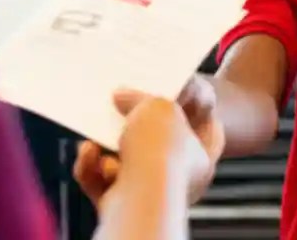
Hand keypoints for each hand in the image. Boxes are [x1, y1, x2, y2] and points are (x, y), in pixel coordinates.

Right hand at [74, 86, 223, 205]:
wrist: (139, 201)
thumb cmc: (160, 151)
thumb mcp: (158, 104)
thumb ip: (140, 97)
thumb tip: (120, 97)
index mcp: (204, 156)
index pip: (208, 129)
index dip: (193, 108)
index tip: (175, 90)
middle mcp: (179, 179)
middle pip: (156, 143)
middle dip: (132, 124)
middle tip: (116, 102)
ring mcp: (150, 195)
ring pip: (122, 161)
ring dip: (104, 145)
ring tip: (95, 134)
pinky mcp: (119, 205)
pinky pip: (99, 179)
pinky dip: (90, 165)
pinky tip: (88, 152)